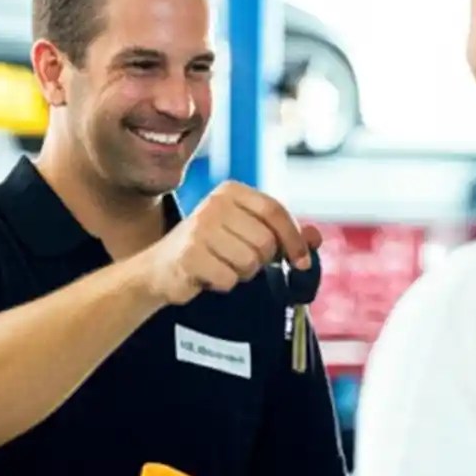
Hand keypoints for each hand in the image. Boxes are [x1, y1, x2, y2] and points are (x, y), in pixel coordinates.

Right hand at [139, 181, 320, 305]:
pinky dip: (223, 283)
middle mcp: (213, 205)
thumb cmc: (209, 249)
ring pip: (249, 262)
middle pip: (265, 241)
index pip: (275, 211)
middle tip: (240, 260)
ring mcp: (199, 229)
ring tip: (222, 266)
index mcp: (230, 192)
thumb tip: (316, 237)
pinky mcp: (190, 255)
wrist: (159, 268)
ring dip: (241, 273)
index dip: (294, 239)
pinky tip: (208, 275)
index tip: (301, 261)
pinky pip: (229, 278)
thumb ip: (282, 233)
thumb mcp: (246, 234)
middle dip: (260, 260)